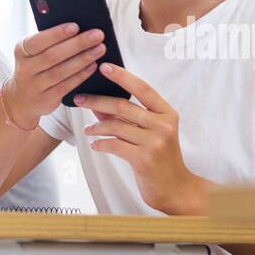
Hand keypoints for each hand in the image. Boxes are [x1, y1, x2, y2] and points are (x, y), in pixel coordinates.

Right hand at [7, 22, 106, 124]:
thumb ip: (48, 42)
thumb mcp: (33, 53)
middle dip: (77, 44)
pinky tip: (93, 66)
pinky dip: (80, 75)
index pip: (37, 41)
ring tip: (100, 49)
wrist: (21, 98)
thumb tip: (78, 29)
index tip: (76, 26)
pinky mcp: (45, 99)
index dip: (56, 34)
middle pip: (52, 56)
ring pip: (60, 72)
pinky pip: (65, 86)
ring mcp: (34, 86)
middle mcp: (25, 69)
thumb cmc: (34, 67)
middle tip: (97, 35)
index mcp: (21, 51)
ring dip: (82, 59)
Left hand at [76, 64, 208, 214]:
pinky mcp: (144, 159)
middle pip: (123, 106)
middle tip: (80, 99)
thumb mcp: (151, 133)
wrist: (175, 188)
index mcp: (167, 113)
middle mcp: (163, 124)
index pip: (142, 88)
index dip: (122, 76)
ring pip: (116, 126)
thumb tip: (99, 102)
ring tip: (88, 130)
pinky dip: (100, 144)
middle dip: (97, 101)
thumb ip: (129, 117)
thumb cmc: (160, 158)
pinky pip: (114, 145)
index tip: (103, 67)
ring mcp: (155, 142)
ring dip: (96, 127)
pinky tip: (95, 145)